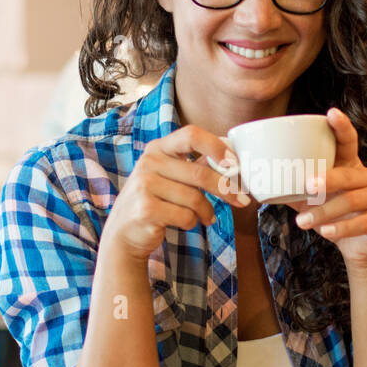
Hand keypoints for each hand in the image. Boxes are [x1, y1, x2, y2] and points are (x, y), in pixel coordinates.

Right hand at [104, 124, 251, 261]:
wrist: (125, 232)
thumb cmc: (156, 200)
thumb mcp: (171, 176)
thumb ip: (196, 165)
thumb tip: (233, 161)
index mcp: (158, 148)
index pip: (191, 135)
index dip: (217, 147)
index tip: (235, 164)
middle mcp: (149, 162)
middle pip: (200, 173)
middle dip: (226, 189)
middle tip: (241, 200)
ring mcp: (144, 185)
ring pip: (195, 198)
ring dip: (206, 211)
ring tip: (205, 216)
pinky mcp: (146, 209)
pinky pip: (185, 216)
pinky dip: (193, 222)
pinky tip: (188, 223)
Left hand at [289, 107, 366, 267]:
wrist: (357, 246)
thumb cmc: (332, 215)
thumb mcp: (310, 200)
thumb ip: (289, 188)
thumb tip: (255, 181)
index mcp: (350, 166)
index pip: (349, 141)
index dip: (342, 127)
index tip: (331, 113)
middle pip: (349, 175)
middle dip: (328, 179)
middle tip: (307, 185)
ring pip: (352, 200)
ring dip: (325, 212)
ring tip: (303, 222)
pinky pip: (363, 222)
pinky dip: (342, 228)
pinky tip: (326, 232)